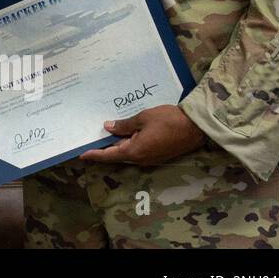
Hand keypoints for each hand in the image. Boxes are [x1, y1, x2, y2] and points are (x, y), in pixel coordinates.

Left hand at [78, 104, 205, 166]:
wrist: (196, 126)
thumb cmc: (168, 120)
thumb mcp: (142, 118)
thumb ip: (124, 125)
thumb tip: (108, 127)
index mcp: (135, 151)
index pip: (109, 155)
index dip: (95, 155)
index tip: (81, 155)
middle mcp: (142, 159)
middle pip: (118, 154)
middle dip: (105, 147)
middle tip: (91, 138)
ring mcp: (151, 158)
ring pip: (129, 152)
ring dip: (118, 144)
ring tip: (105, 132)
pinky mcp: (159, 154)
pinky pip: (139, 150)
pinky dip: (130, 143)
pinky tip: (125, 132)